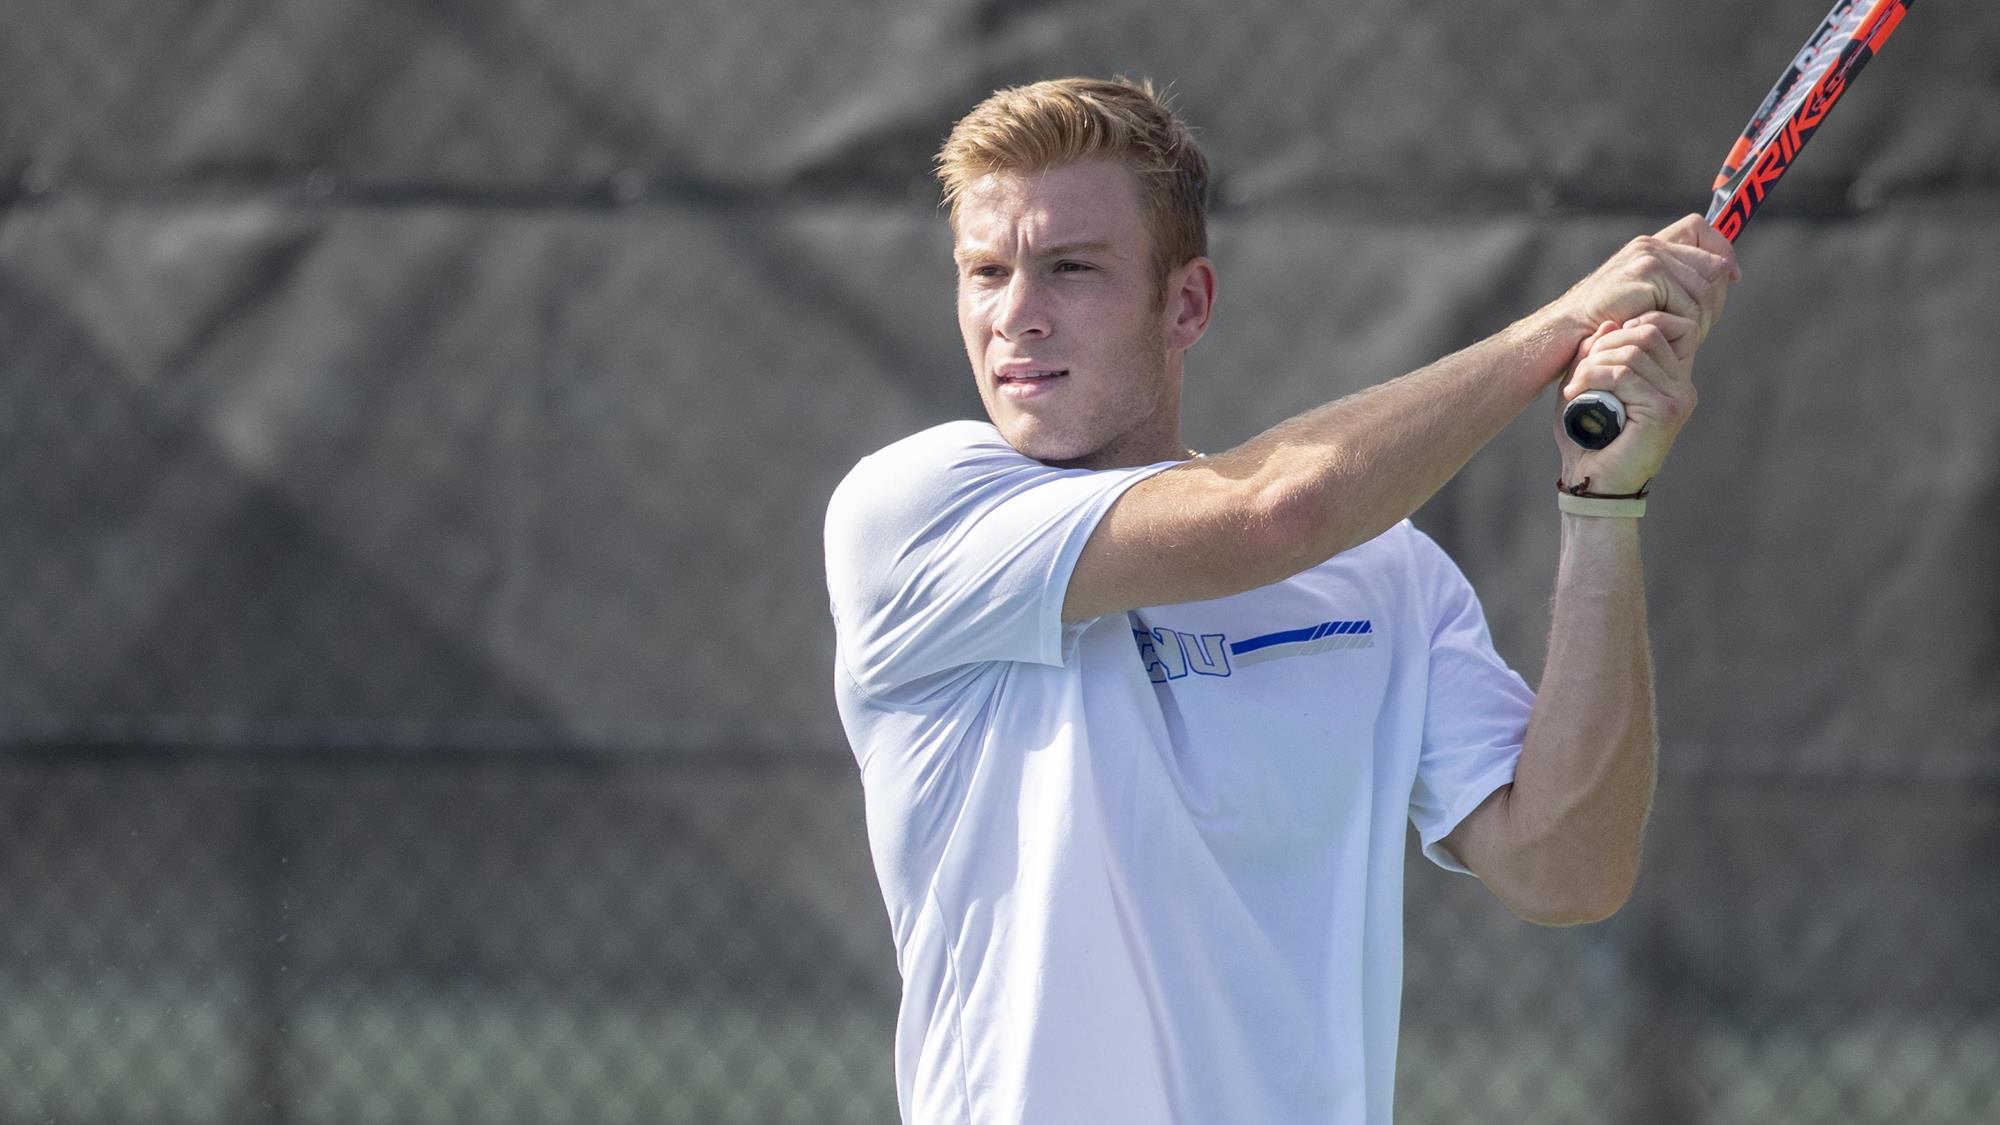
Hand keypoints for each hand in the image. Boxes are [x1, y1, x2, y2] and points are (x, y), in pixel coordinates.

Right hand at [1553, 215, 1738, 354]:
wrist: (1569, 332)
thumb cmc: (1603, 322)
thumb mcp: (1640, 297)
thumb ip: (1674, 284)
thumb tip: (1727, 277)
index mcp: (1649, 245)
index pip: (1700, 229)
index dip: (1722, 250)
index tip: (1733, 276)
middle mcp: (1650, 245)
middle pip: (1712, 265)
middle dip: (1714, 300)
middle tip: (1702, 328)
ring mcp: (1649, 259)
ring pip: (1704, 289)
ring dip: (1700, 320)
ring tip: (1684, 340)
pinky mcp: (1649, 277)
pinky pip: (1688, 304)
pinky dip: (1683, 327)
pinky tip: (1667, 339)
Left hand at [1554, 310, 1701, 495]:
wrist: (1591, 483)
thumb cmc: (1588, 438)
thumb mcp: (1587, 386)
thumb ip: (1596, 355)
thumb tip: (1609, 324)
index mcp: (1670, 377)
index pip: (1661, 327)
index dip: (1626, 326)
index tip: (1595, 351)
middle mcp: (1682, 385)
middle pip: (1646, 333)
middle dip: (1604, 344)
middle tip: (1578, 371)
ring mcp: (1677, 398)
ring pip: (1633, 353)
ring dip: (1593, 363)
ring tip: (1574, 387)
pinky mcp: (1664, 412)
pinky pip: (1624, 376)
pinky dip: (1593, 377)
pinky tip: (1574, 393)